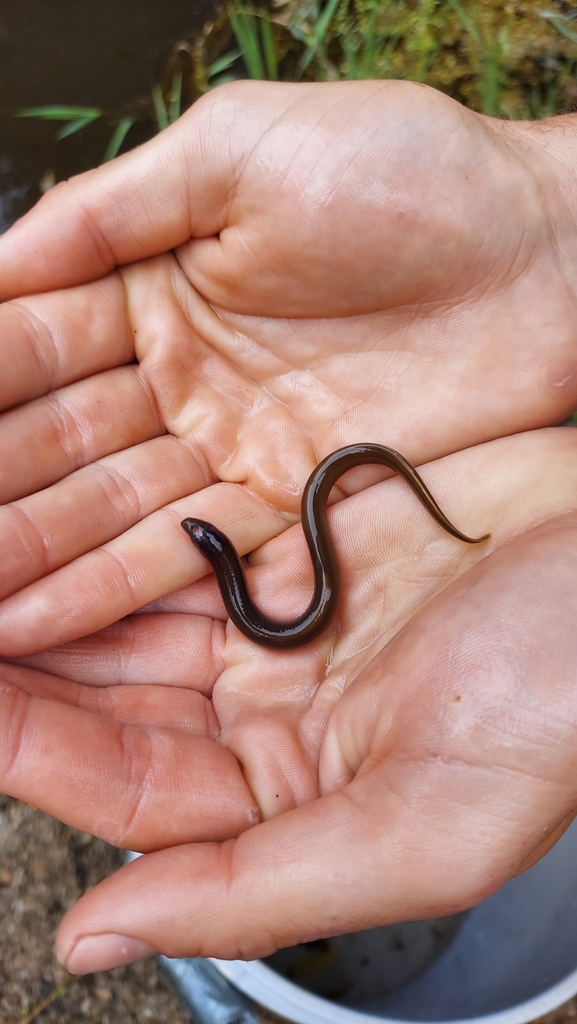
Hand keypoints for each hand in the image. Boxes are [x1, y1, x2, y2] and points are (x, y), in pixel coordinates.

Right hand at [0, 81, 575, 653]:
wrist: (541, 257)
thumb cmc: (405, 175)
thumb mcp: (240, 154)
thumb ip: (113, 211)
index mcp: (154, 282)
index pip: (28, 348)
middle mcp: (180, 372)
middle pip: (53, 443)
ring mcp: (229, 443)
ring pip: (104, 508)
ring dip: (28, 557)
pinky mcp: (285, 502)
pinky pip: (185, 551)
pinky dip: (110, 588)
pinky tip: (37, 619)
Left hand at [2, 428, 576, 973]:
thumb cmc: (557, 710)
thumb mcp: (419, 832)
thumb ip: (251, 893)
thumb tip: (96, 942)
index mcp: (289, 796)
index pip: (122, 783)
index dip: (28, 744)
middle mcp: (272, 708)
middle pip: (112, 689)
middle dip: (23, 660)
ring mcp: (283, 615)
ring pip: (134, 606)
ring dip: (52, 585)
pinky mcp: (297, 534)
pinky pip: (184, 531)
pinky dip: (121, 523)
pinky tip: (60, 503)